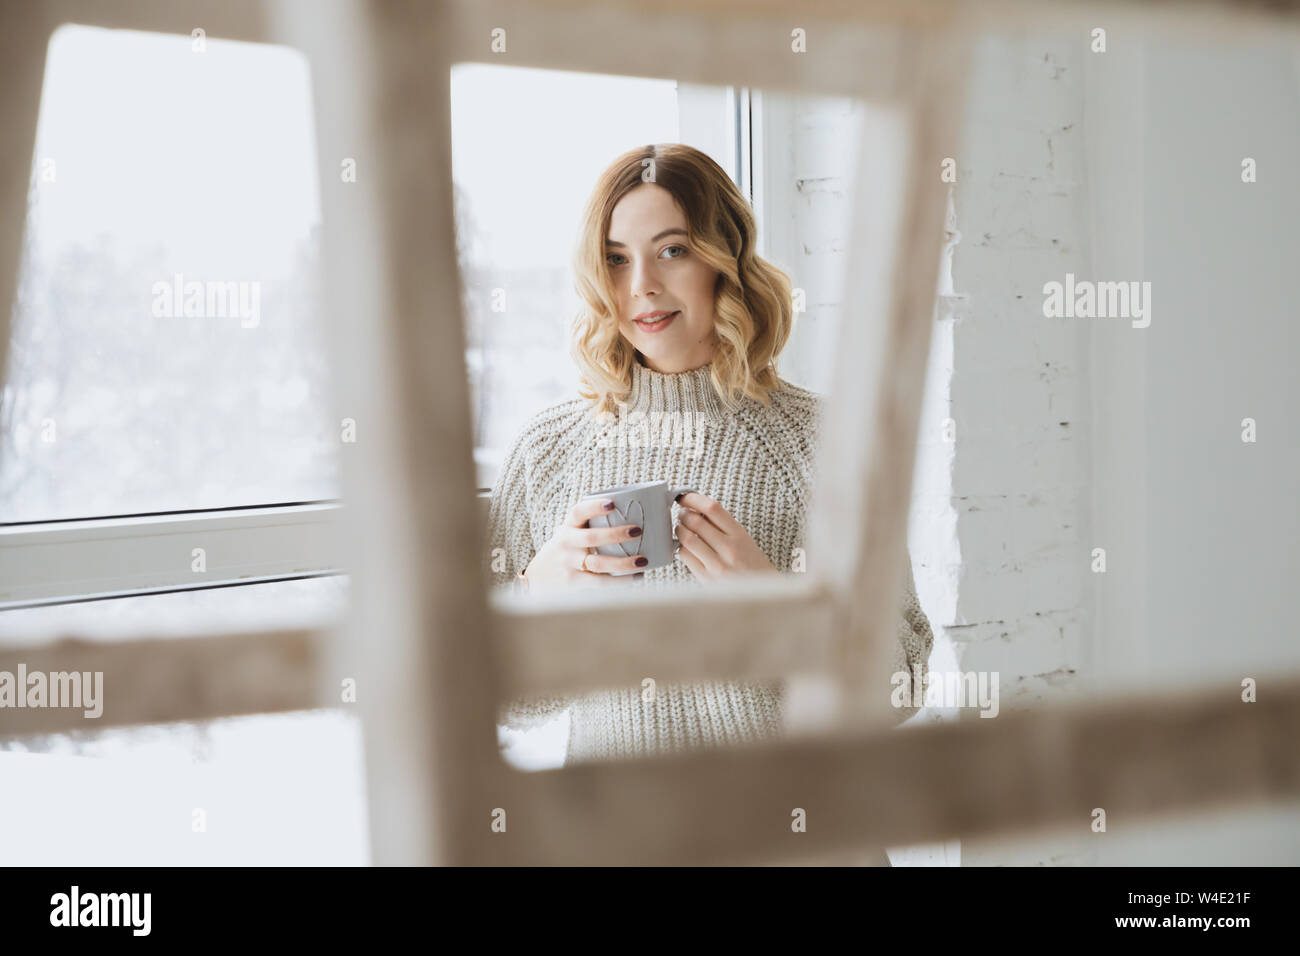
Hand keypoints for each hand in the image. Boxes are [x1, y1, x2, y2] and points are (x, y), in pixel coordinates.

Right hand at [521, 497, 647, 592]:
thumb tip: (632, 515)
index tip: (612, 503)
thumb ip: (589, 526)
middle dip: (616, 534)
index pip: (578, 512)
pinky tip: (637, 577)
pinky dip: (621, 581)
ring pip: (598, 563)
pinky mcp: (573, 581)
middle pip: (591, 537)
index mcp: (567, 527)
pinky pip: (600, 582)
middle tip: (637, 530)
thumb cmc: (563, 551)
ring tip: (642, 560)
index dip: (594, 507)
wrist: (537, 577)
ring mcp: (568, 563)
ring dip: (623, 562)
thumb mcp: (569, 534)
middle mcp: (566, 543)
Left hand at [673, 492, 779, 580]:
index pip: (712, 508)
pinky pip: (686, 557)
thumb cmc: (753, 567)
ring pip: (687, 539)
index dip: (694, 499)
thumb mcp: (744, 541)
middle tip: (682, 515)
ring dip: (680, 531)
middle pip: (696, 521)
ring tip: (681, 530)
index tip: (684, 497)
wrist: (764, 595)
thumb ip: (723, 527)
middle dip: (684, 515)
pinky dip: (682, 549)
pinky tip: (686, 548)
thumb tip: (696, 510)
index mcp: (740, 534)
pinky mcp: (707, 579)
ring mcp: (718, 565)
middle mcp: (729, 548)